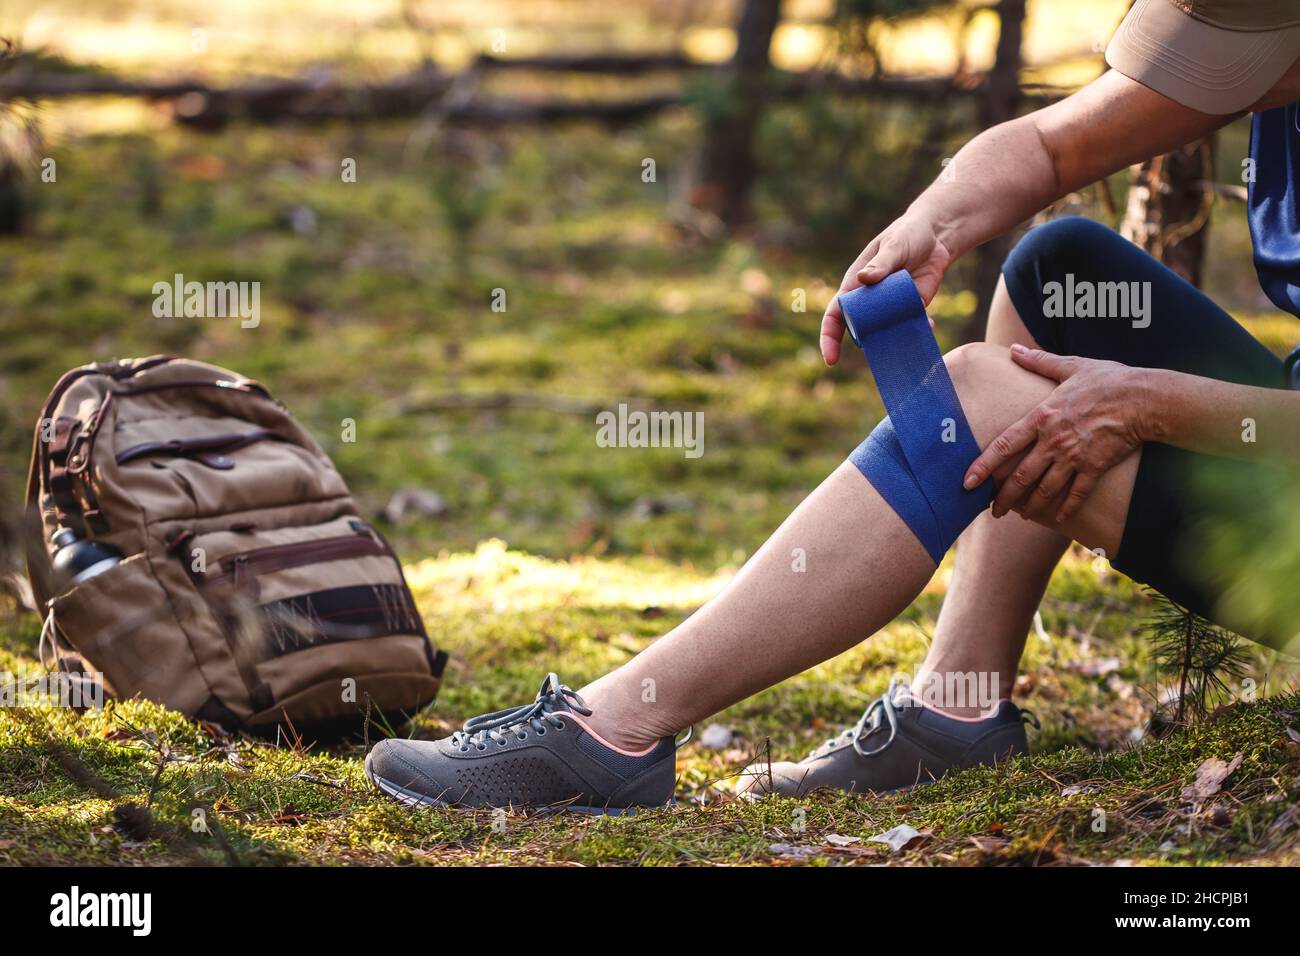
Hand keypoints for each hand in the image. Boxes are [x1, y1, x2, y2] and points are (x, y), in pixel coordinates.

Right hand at [821, 214, 951, 365]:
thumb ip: (881, 263)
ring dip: (894, 340)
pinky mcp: (913, 308)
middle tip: (881, 348)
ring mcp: (891, 307)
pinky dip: (918, 328)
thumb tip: (864, 279)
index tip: (831, 359)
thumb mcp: (894, 245)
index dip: (829, 338)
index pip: (835, 315)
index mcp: (855, 286)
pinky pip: (911, 324)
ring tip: (905, 341)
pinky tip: (928, 323)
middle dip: (867, 344)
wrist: (937, 236)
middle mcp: (870, 301)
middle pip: (859, 330)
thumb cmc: (906, 234)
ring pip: (886, 332)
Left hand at [963, 346, 1148, 523]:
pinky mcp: (1095, 467)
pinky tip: (1058, 518)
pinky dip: (1066, 508)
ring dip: (1030, 505)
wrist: (1144, 398)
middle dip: (1004, 497)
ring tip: (1020, 515)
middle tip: (993, 511)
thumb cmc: (1108, 380)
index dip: (983, 466)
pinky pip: (1077, 493)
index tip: (966, 482)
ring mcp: (1074, 456)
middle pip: (1020, 475)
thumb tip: (1015, 349)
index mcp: (1041, 417)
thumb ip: (1039, 361)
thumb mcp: (1071, 366)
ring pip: (1044, 488)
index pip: (1003, 445)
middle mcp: (1053, 440)